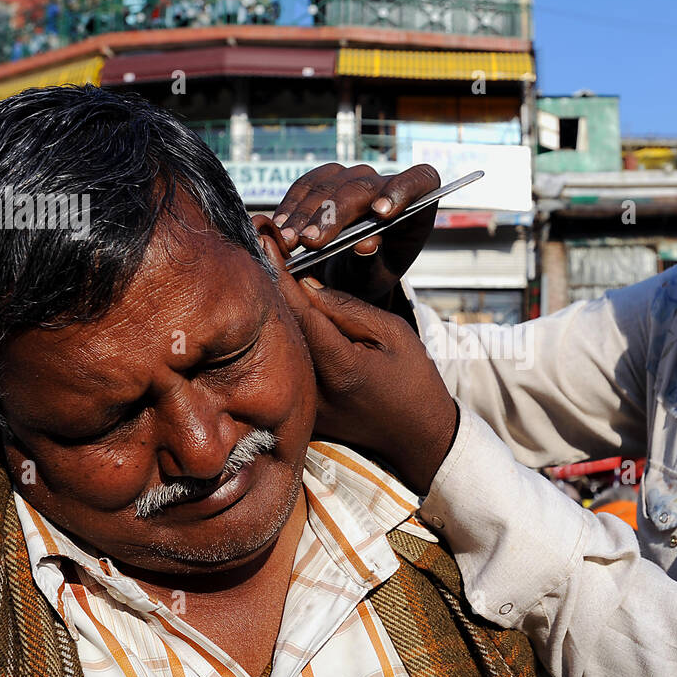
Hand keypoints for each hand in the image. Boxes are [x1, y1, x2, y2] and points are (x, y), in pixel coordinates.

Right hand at [254, 162, 440, 303]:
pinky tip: (279, 228)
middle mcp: (386, 185)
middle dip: (333, 214)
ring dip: (305, 214)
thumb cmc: (371, 274)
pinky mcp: (327, 178)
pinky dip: (291, 207)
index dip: (402, 191)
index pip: (420, 181)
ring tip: (289, 241)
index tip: (380, 214)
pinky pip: (306, 185)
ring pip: (329, 184)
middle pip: (361, 187)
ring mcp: (355, 177)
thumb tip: (366, 244)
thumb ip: (374, 263)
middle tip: (311, 242)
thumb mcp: (376, 278)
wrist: (349, 274)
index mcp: (416, 206)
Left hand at [261, 237, 458, 493]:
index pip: (300, 311)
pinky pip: (285, 366)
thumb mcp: (394, 334)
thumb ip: (347, 309)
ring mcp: (304, 406)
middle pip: (280, 327)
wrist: (419, 436)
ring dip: (270, 307)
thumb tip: (304, 284)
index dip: (279, 272)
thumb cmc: (414, 380)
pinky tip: (277, 308)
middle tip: (257, 242)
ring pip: (279, 346)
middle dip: (267, 282)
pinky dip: (281, 335)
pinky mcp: (301, 414)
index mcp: (341, 368)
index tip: (264, 239)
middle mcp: (314, 390)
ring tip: (264, 268)